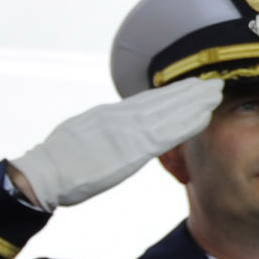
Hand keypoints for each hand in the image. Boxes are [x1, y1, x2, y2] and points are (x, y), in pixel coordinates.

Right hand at [9, 77, 223, 209]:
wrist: (43, 175)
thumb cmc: (58, 163)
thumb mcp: (82, 134)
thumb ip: (105, 129)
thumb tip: (115, 127)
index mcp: (108, 115)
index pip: (147, 101)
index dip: (172, 93)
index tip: (191, 86)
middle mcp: (120, 118)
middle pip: (162, 101)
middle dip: (189, 92)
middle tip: (213, 82)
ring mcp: (126, 132)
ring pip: (169, 112)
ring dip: (195, 103)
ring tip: (215, 93)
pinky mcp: (131, 149)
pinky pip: (166, 134)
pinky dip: (187, 124)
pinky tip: (204, 117)